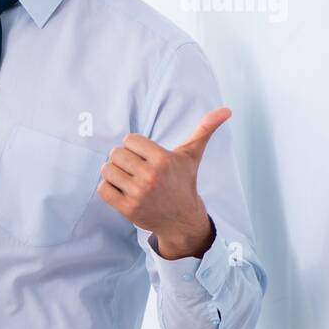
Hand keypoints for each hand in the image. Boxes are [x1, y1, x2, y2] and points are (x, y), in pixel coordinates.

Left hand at [97, 107, 229, 258]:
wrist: (182, 218)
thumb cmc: (183, 181)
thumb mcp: (192, 155)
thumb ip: (205, 129)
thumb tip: (226, 110)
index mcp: (163, 160)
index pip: (129, 139)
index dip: (135, 146)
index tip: (145, 156)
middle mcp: (150, 176)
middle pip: (115, 153)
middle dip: (123, 159)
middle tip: (136, 168)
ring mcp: (138, 194)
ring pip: (107, 170)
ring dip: (114, 173)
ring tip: (128, 178)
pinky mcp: (127, 208)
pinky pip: (102, 189)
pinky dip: (108, 188)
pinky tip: (122, 190)